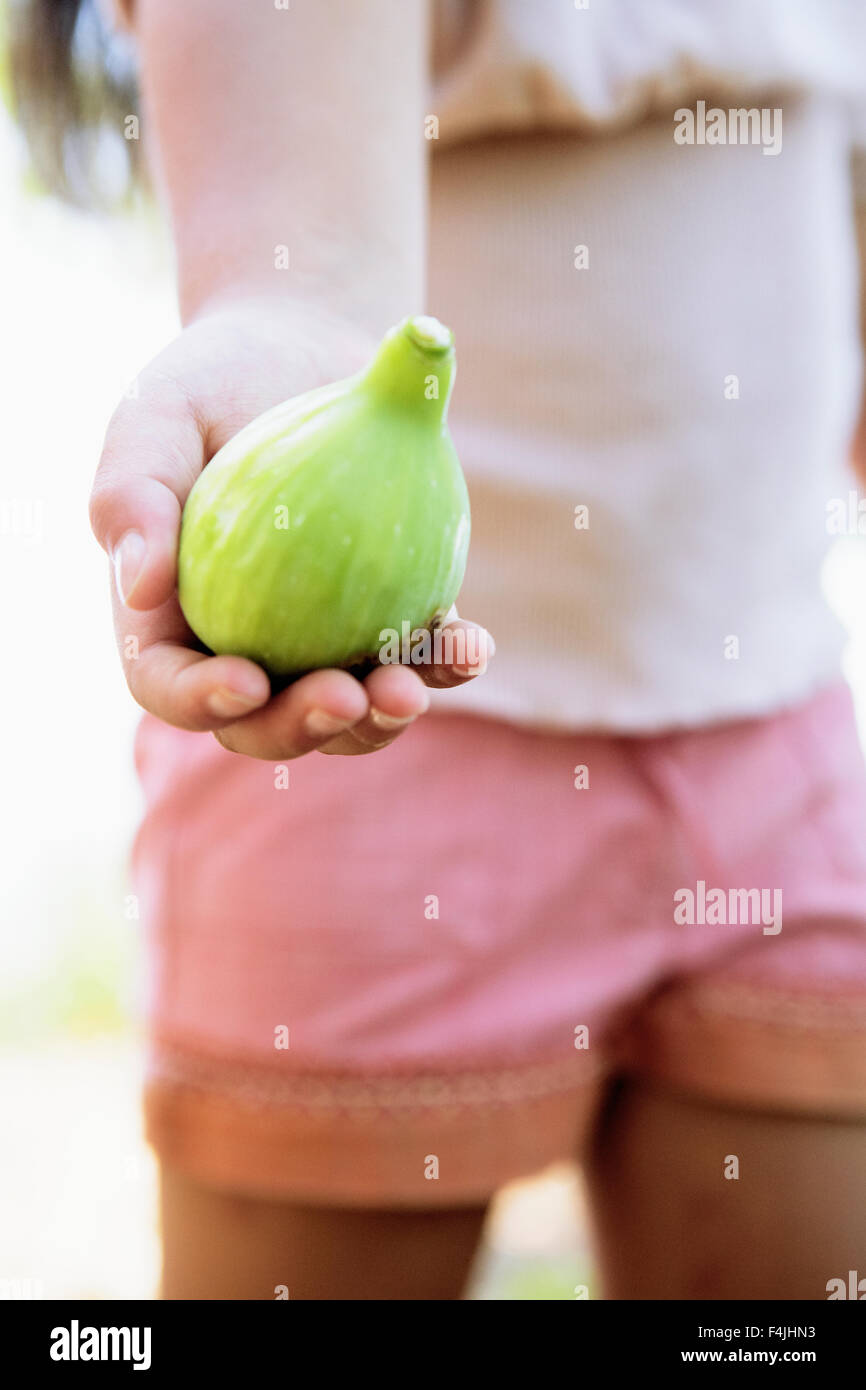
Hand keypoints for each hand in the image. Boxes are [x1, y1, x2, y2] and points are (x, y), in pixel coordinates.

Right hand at [89, 297, 493, 758]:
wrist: (298, 348)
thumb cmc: (209, 385)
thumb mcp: (153, 418)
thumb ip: (130, 493)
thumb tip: (140, 589)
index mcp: (170, 621)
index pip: (169, 686)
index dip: (199, 701)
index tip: (246, 681)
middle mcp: (245, 647)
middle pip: (263, 724)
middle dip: (301, 729)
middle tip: (344, 697)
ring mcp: (321, 641)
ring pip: (347, 711)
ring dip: (380, 719)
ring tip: (408, 691)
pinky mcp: (389, 615)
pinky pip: (420, 655)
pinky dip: (446, 660)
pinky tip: (473, 648)